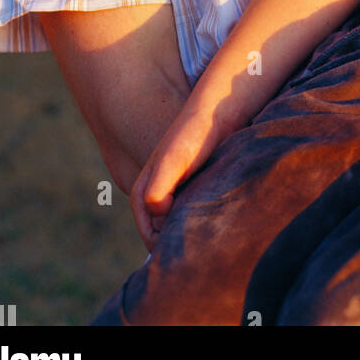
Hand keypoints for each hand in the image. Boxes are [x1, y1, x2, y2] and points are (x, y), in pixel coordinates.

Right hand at [130, 105, 219, 249]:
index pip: (149, 235)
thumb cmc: (192, 137)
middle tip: (201, 230)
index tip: (188, 236)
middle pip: (164, 234)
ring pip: (179, 226)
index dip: (165, 242)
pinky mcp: (192, 191)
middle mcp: (156, 196)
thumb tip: (159, 214)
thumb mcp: (171, 163)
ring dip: (191, 228)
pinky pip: (193, 215)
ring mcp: (175, 195)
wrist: (218, 116)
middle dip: (180, 237)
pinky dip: (201, 219)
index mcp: (142, 193)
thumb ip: (157, 191)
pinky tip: (215, 211)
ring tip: (209, 218)